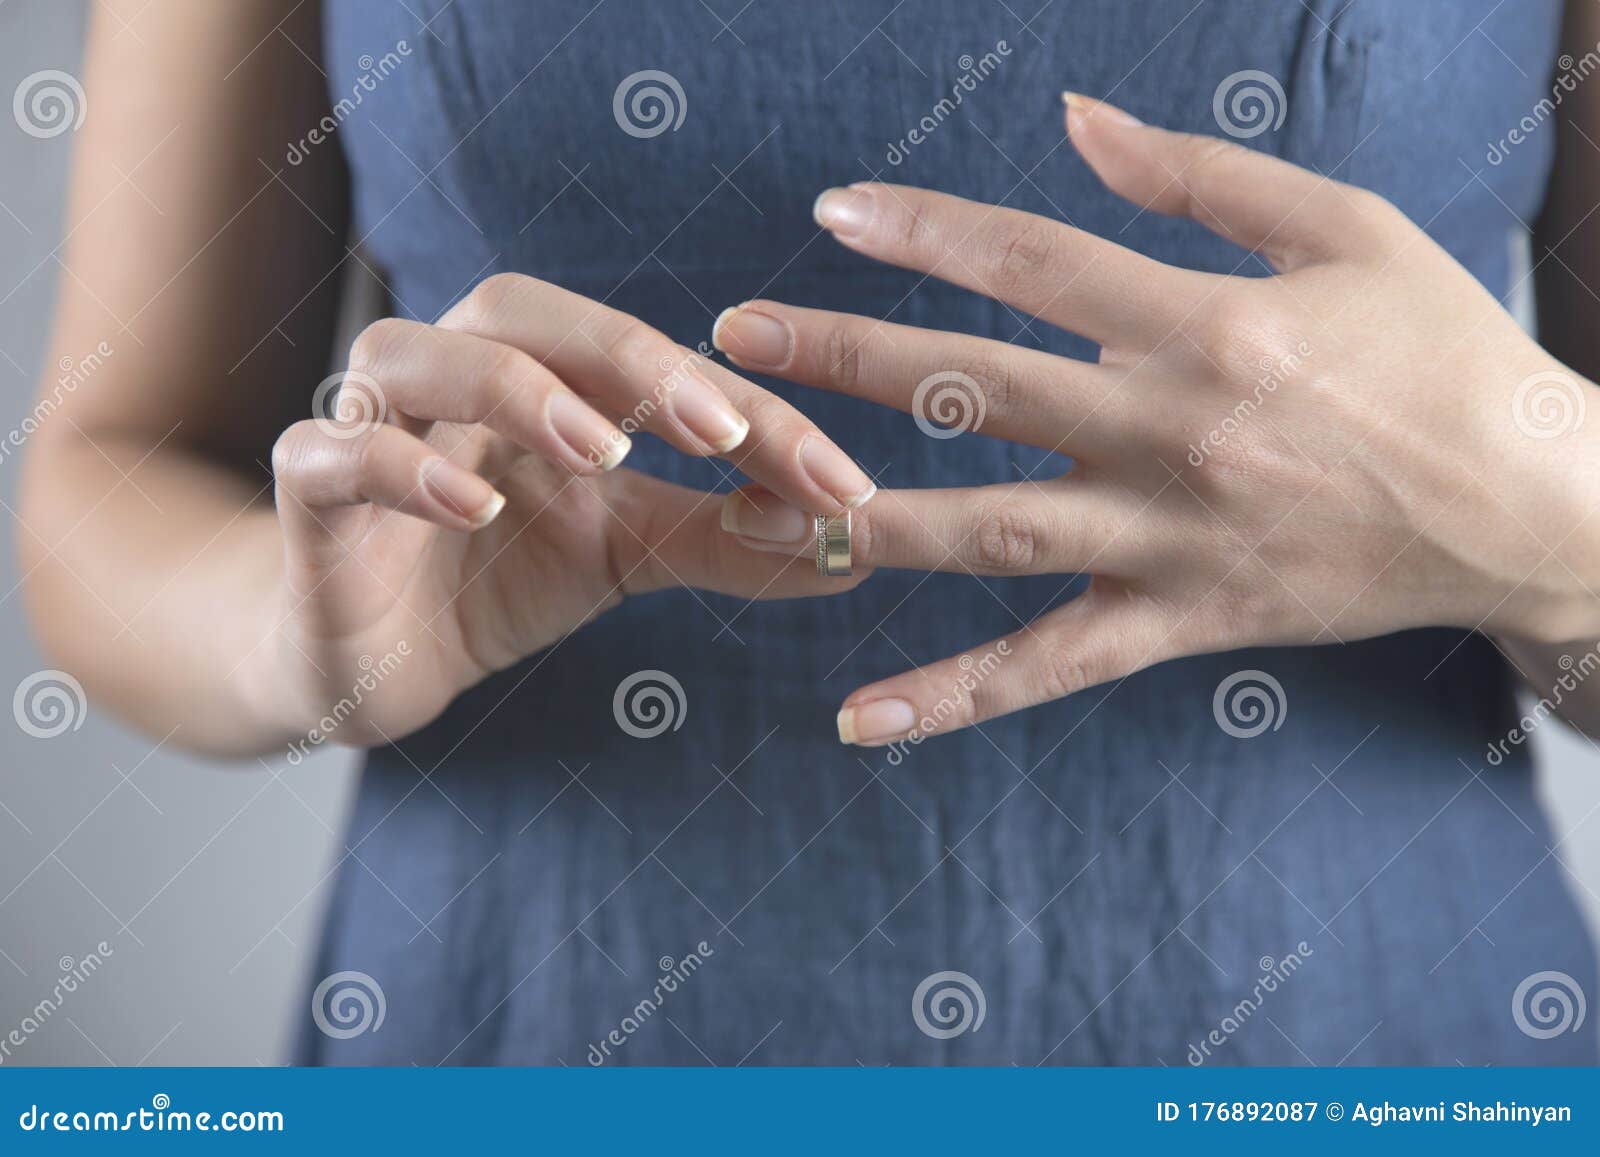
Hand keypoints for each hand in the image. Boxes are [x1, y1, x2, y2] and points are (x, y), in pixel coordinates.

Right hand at [267, 273, 875, 744]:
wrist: (365, 655)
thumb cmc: (493, 576)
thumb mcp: (628, 554)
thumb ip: (727, 541)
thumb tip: (859, 548)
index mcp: (537, 369)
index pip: (651, 366)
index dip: (754, 414)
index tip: (843, 484)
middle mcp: (451, 371)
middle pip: (529, 313)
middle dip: (636, 363)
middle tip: (725, 429)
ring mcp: (370, 424)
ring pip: (420, 356)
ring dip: (517, 387)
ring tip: (605, 449)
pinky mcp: (310, 493)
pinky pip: (338, 455)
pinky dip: (405, 469)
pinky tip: (481, 505)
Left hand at [711, 95, 1599, 745]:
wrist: (1532, 505)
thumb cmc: (1441, 352)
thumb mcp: (1346, 229)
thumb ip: (1200, 176)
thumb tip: (1075, 123)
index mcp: (1206, 322)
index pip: (1030, 264)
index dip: (920, 231)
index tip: (830, 215)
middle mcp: (1170, 431)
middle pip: (975, 388)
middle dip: (842, 361)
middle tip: (732, 347)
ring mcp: (1167, 539)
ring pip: (986, 531)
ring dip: (860, 519)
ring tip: (749, 511)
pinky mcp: (1180, 623)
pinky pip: (1048, 669)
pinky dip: (953, 697)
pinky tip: (858, 720)